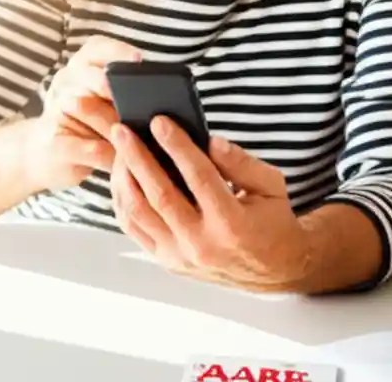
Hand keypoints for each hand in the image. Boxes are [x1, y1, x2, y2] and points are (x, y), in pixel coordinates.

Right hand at [22, 36, 140, 190]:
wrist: (39, 155)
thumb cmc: (83, 126)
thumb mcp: (100, 103)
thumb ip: (124, 94)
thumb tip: (165, 98)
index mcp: (80, 67)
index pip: (97, 48)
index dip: (118, 52)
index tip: (138, 60)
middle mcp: (66, 82)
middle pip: (96, 79)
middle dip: (120, 90)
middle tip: (143, 102)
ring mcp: (57, 111)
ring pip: (93, 112)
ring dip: (120, 128)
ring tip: (144, 139)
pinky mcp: (55, 142)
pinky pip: (90, 148)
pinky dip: (111, 155)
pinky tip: (127, 160)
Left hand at [109, 116, 312, 290]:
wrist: (272, 270)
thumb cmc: (272, 221)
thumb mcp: (271, 186)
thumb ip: (241, 162)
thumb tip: (211, 141)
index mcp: (232, 223)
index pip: (199, 177)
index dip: (177, 146)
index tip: (159, 122)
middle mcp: (202, 243)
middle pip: (161, 194)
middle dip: (138, 157)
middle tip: (123, 130)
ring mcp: (181, 255)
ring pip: (140, 213)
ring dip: (124, 178)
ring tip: (119, 150)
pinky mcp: (167, 260)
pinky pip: (134, 229)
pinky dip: (123, 201)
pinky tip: (122, 178)